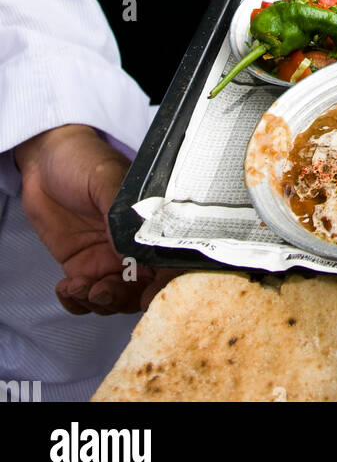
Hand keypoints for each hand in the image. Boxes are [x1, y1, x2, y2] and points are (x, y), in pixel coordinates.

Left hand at [14, 124, 172, 315]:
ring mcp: (107, 260)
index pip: (168, 260)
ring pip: (115, 299)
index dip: (165, 283)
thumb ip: (120, 211)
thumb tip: (131, 246)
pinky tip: (66, 287)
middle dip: (124, 298)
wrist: (44, 160)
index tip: (149, 295)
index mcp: (148, 223)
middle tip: (102, 290)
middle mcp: (133, 246)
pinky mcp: (82, 268)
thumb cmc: (82, 160)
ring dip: (98, 302)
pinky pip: (85, 298)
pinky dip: (77, 302)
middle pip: (142, 289)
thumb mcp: (104, 178)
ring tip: (78, 286)